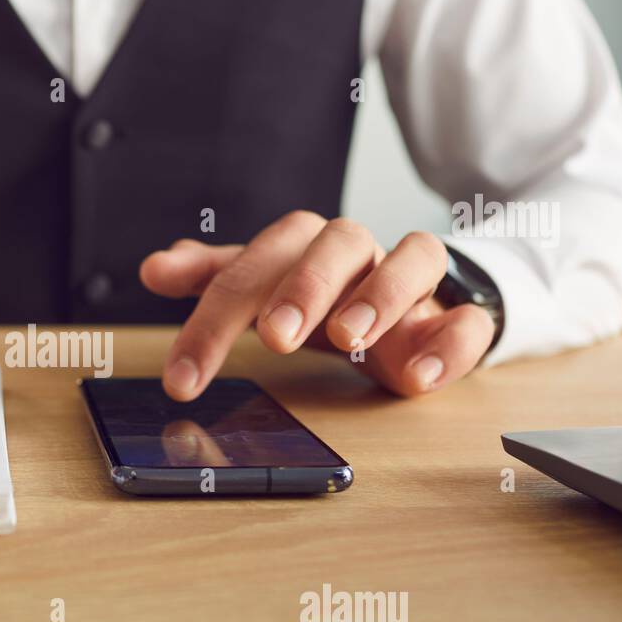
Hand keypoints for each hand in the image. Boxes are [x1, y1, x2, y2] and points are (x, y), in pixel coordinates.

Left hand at [140, 211, 494, 398]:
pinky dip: (450, 343)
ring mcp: (413, 285)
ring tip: (351, 339)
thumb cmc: (326, 294)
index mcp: (303, 246)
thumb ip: (215, 278)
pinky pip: (468, 318)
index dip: (212, 319)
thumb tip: (154, 266)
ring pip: (415, 258)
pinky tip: (419, 379)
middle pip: (338, 242)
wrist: (412, 302)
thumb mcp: (264, 286)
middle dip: (305, 286)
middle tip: (275, 336)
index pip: (252, 267)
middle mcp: (359, 255)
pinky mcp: (454, 318)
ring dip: (381, 295)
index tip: (182, 378)